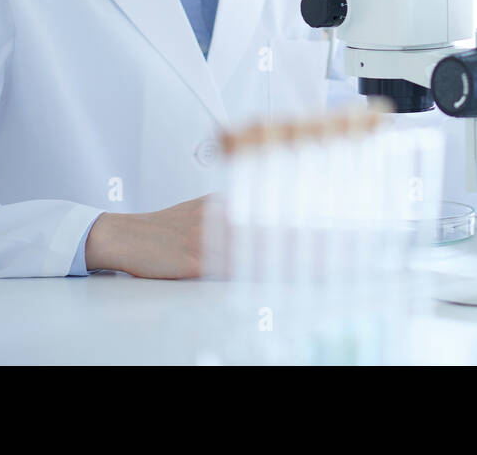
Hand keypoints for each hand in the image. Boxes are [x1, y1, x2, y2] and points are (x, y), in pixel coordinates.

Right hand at [85, 105, 389, 278]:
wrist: (124, 237)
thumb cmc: (169, 228)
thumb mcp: (208, 212)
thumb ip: (241, 216)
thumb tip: (282, 225)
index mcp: (231, 201)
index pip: (280, 202)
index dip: (315, 210)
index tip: (349, 220)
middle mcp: (225, 214)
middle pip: (279, 222)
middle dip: (317, 234)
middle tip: (353, 245)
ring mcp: (210, 237)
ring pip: (261, 243)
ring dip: (296, 254)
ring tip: (331, 263)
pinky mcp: (194, 260)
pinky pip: (230, 265)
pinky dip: (256, 271)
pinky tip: (276, 276)